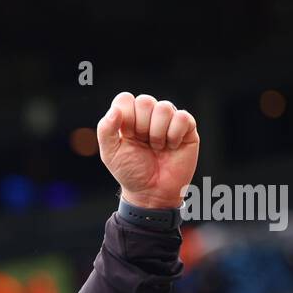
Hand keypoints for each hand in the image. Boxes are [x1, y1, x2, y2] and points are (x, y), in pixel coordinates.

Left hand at [97, 92, 199, 208]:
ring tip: (157, 147)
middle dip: (141, 127)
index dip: (126, 116)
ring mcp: (168, 121)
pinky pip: (183, 118)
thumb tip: (115, 110)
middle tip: (143, 143)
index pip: (125, 99)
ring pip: (165, 107)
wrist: (152, 193)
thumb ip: (106, 130)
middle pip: (145, 101)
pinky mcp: (187, 128)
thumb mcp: (110, 154)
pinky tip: (172, 146)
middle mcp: (149, 116)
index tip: (127, 136)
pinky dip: (174, 135)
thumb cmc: (131, 172)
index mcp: (128, 118)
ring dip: (158, 133)